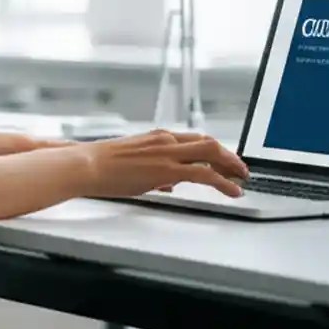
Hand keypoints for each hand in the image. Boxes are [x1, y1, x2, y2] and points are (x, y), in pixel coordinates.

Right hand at [79, 130, 247, 198]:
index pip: (195, 139)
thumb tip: (169, 183)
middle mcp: (166, 140)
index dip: (214, 149)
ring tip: (242, 180)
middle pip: (209, 142)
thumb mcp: (133, 167)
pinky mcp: (167, 169)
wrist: (87, 165)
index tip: (224, 159)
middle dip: (229, 156)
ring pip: (211, 153)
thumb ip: (155, 173)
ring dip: (231, 166)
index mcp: (158, 137)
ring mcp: (168, 152)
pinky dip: (223, 182)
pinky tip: (233, 191)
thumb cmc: (101, 167)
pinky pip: (204, 173)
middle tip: (240, 169)